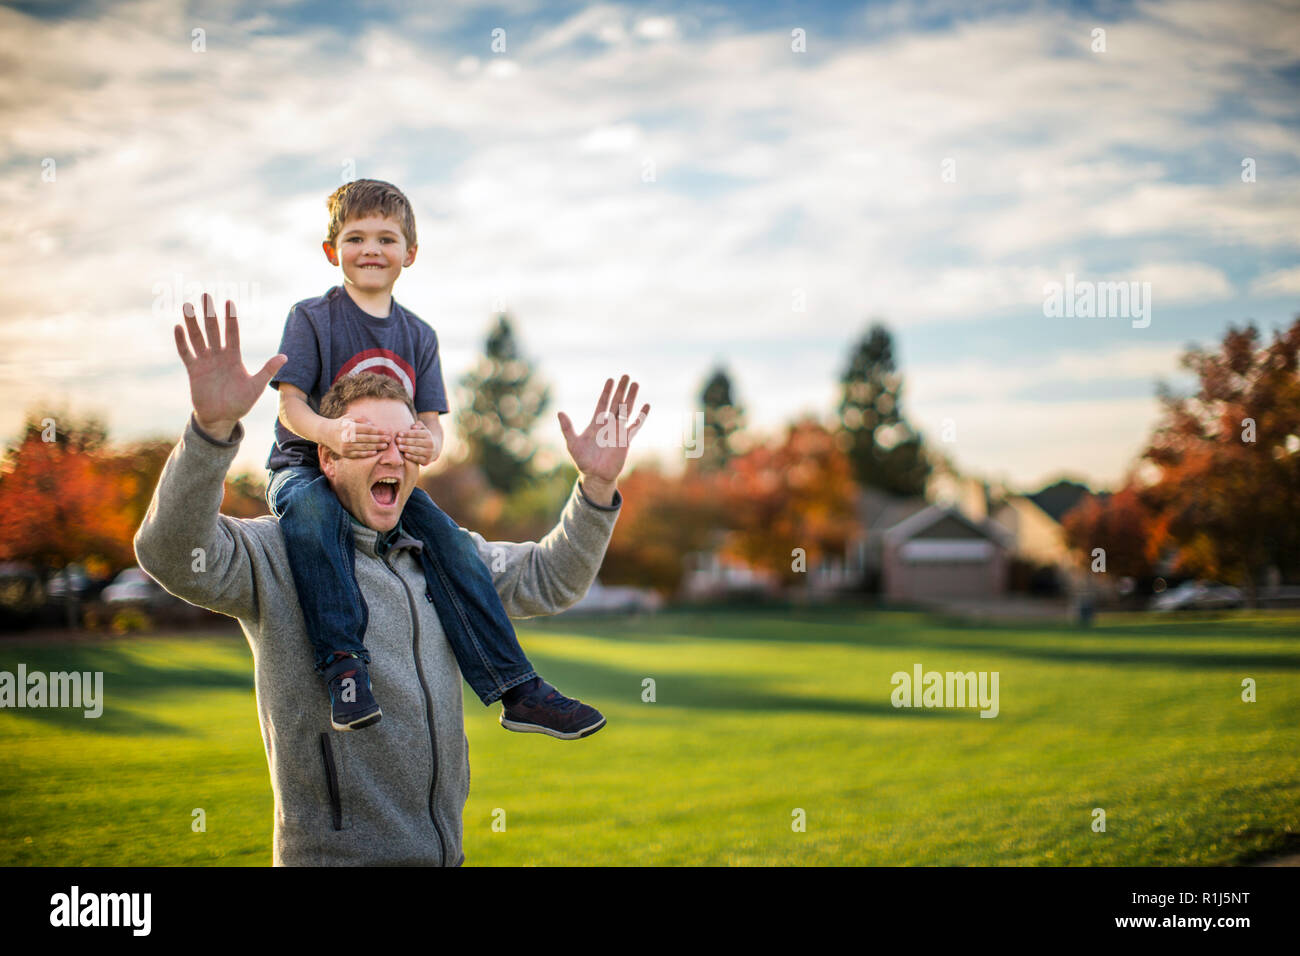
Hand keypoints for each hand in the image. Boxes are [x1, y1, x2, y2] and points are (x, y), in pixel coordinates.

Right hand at [175, 293, 285, 438]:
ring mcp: (205, 362)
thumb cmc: (240, 402)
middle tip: (206, 295)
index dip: (231, 319)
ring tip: (188, 306)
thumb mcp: (256, 386)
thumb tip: (285, 356)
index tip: (229, 302)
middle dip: (210, 314)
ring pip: (198, 338)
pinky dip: (182, 341)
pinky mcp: (193, 370)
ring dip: (193, 323)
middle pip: (213, 330)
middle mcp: (218, 356)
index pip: (232, 333)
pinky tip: (178, 327)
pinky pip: (186, 353)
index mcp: (233, 357)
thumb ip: (268, 370)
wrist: (221, 418)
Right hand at [329, 415, 390, 458]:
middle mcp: (347, 437)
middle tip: (389, 439)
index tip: (386, 432)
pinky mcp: (345, 453)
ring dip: (376, 447)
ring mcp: (346, 446)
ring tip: (385, 446)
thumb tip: (372, 425)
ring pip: (364, 447)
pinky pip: (358, 454)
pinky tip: (375, 452)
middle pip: (367, 439)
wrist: (325, 433)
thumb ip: (361, 419)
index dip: (378, 431)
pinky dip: (367, 453)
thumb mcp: (349, 418)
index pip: (367, 429)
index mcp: (349, 427)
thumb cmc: (341, 424)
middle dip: (380, 439)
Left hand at [396, 419, 441, 465]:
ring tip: (399, 447)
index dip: (407, 433)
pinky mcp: (427, 460)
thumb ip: (418, 426)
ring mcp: (429, 452)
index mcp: (428, 434)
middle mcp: (430, 443)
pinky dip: (411, 457)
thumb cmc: (422, 438)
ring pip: (417, 450)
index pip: (417, 433)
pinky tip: (404, 454)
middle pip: (416, 442)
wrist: (433, 450)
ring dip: (407, 448)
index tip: (399, 433)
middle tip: (397, 440)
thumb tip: (413, 427)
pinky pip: (418, 459)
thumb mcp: (422, 430)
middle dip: (405, 441)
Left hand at [558, 374, 648, 504]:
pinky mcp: (626, 440)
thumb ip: (567, 428)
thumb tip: (559, 412)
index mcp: (596, 423)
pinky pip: (635, 425)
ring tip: (636, 384)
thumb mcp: (572, 443)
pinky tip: (646, 405)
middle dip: (621, 390)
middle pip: (616, 403)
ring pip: (626, 410)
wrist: (595, 476)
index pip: (602, 403)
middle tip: (626, 376)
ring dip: (631, 397)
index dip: (606, 392)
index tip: (611, 380)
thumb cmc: (583, 460)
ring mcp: (618, 431)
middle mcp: (608, 425)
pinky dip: (641, 416)